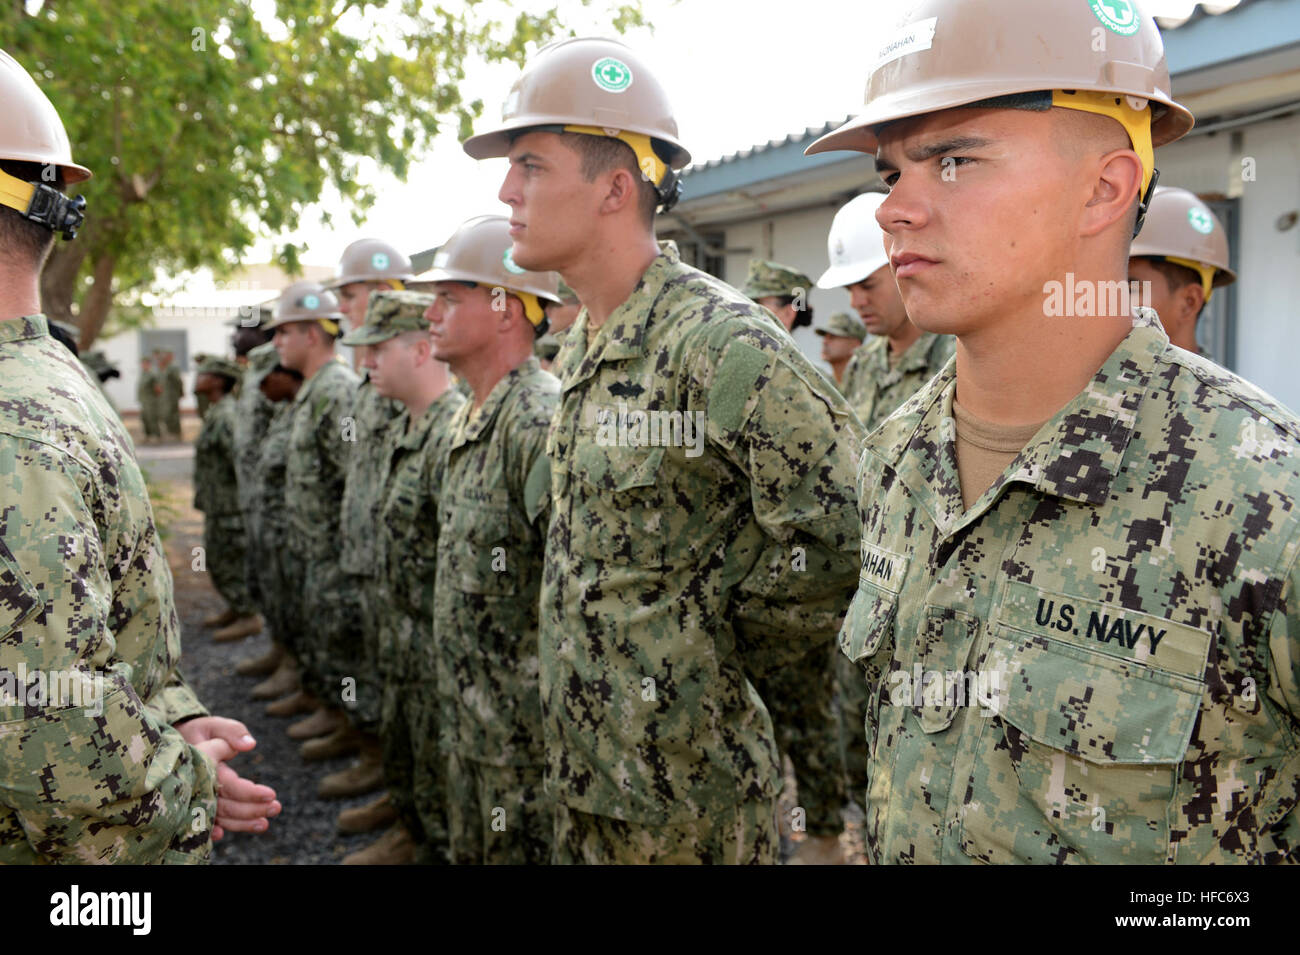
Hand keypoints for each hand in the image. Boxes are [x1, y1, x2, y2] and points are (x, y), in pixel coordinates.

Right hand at [185, 717, 280, 840]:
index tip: (271, 794)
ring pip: (216, 816)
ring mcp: (192, 796)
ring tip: (264, 824)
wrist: (178, 741)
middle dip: (251, 810)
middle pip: (224, 805)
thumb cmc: (201, 732)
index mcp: (203, 764)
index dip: (249, 793)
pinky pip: (201, 821)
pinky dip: (209, 831)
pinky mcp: (193, 803)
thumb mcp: (215, 725)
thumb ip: (233, 731)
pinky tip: (221, 835)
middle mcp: (196, 783)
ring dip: (240, 823)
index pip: (229, 785)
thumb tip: (250, 745)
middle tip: (276, 808)